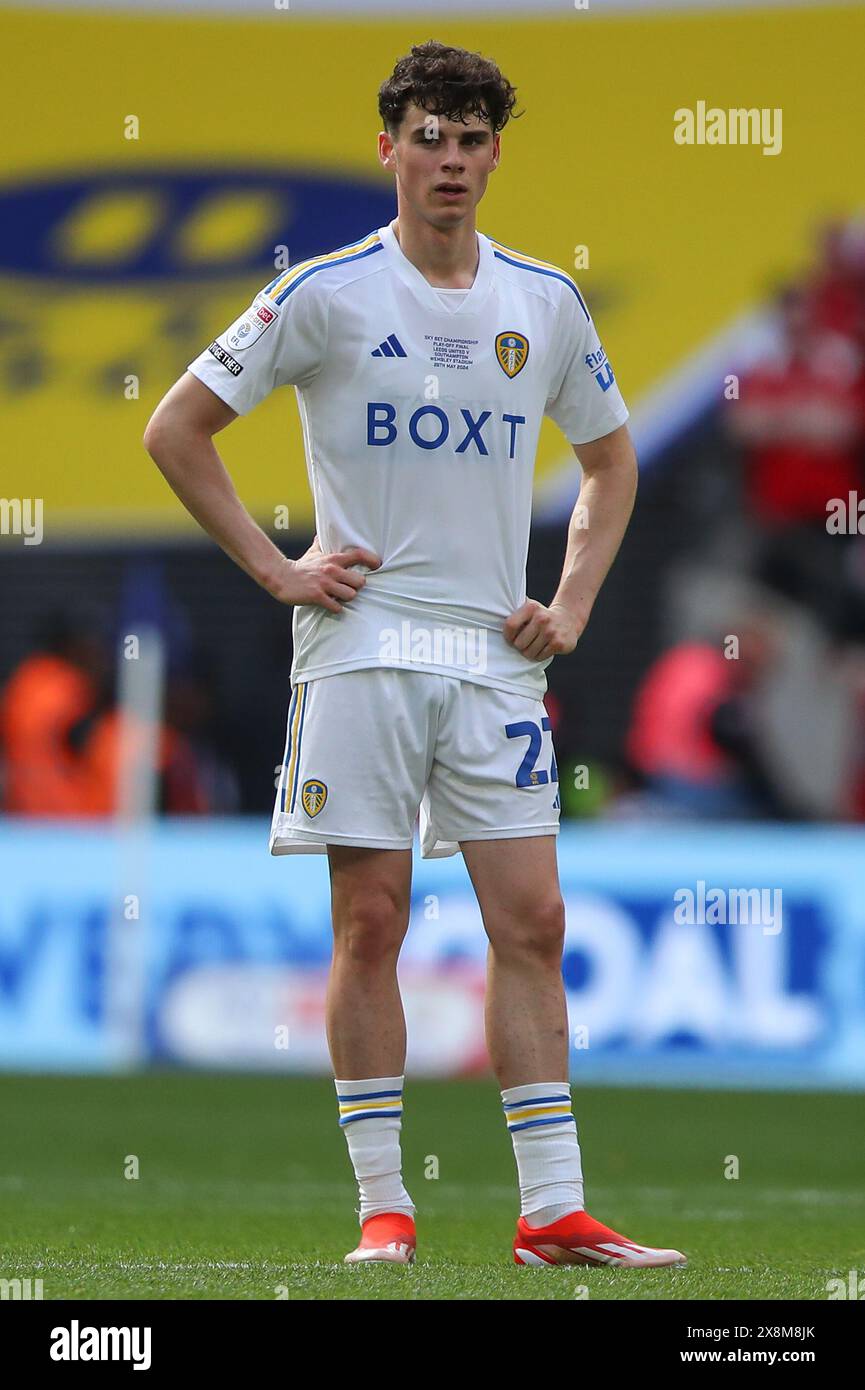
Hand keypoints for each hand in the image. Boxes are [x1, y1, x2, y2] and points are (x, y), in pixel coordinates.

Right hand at [267, 536, 381, 612]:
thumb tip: (321, 535)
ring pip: (351, 595)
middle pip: (360, 581)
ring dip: (347, 599)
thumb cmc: (300, 567)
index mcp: (333, 559)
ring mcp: (325, 584)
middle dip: (357, 587)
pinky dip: (335, 608)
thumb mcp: (312, 553)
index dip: (372, 560)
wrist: (280, 576)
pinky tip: (330, 604)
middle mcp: (332, 570)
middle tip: (349, 588)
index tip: (377, 566)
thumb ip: (321, 545)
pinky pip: (336, 607)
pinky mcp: (317, 596)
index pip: (359, 555)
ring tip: (339, 597)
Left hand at [503, 599, 584, 661]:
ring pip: (528, 653)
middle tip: (526, 641)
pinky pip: (540, 657)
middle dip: (520, 646)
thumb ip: (513, 612)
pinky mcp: (559, 643)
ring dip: (530, 652)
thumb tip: (489, 618)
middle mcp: (542, 618)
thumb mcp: (529, 609)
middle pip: (518, 644)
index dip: (507, 636)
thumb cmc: (541, 617)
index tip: (511, 638)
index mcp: (531, 607)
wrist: (568, 619)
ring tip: (535, 644)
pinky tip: (544, 647)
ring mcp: (551, 631)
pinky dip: (540, 655)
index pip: (510, 625)